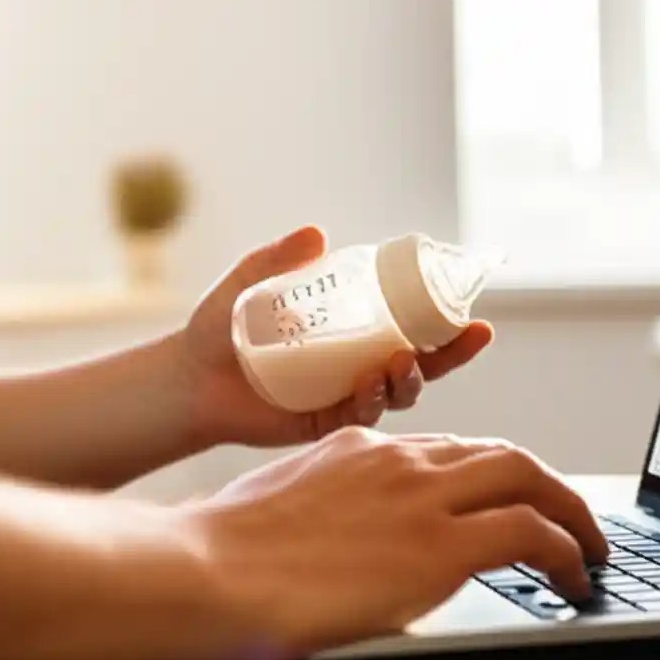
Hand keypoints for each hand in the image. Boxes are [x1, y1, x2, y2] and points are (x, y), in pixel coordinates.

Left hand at [178, 226, 493, 447]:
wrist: (185, 378)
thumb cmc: (219, 329)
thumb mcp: (247, 285)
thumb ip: (277, 260)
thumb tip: (318, 233)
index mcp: (353, 331)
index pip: (412, 326)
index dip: (447, 323)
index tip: (474, 313)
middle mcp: (358, 365)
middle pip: (422, 364)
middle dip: (452, 354)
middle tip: (470, 335)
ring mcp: (344, 397)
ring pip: (398, 394)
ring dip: (411, 378)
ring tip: (401, 362)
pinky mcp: (325, 426)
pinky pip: (361, 417)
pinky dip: (372, 401)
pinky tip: (370, 386)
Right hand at [183, 426, 607, 659]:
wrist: (202, 572)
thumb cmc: (215, 554)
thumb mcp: (277, 509)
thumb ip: (324, 511)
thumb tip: (338, 543)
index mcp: (361, 449)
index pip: (449, 451)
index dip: (489, 476)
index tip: (506, 497)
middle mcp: (399, 459)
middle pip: (501, 454)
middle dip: (546, 484)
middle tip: (569, 518)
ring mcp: (422, 496)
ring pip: (528, 478)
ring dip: (571, 513)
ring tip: (589, 548)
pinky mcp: (440, 543)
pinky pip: (531, 532)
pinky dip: (566, 550)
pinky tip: (575, 575)